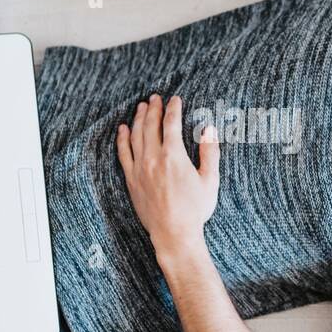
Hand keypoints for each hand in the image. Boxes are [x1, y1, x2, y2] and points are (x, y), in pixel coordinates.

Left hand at [116, 93, 219, 256]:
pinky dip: (122, 139)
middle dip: (153, 108)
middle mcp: (153, 159)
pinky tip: (123, 129)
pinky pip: (123, 154)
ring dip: (138, 119)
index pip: (171, 123)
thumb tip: (209, 129)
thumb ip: (209, 152)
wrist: (174, 233)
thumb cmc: (195, 209)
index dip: (173, 109)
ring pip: (135, 136)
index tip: (175, 100)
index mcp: (174, 156)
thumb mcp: (210, 180)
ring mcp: (140, 169)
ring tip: (141, 107)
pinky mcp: (131, 180)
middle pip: (150, 125)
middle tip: (155, 97)